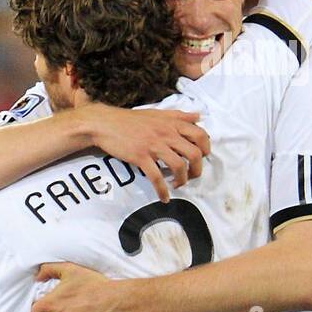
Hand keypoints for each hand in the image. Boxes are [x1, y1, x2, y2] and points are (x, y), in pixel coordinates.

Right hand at [77, 104, 209, 202]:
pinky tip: (164, 198)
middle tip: (192, 176)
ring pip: (179, 166)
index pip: (200, 135)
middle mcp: (166, 134)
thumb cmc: (130, 120)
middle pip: (194, 153)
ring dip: (182, 180)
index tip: (202, 158)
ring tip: (177, 185)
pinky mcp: (141, 157)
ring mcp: (153, 146)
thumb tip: (199, 116)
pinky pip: (156, 177)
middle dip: (197, 169)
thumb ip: (179, 116)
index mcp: (172, 123)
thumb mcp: (157, 113)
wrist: (105, 124)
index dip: (206, 149)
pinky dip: (162, 190)